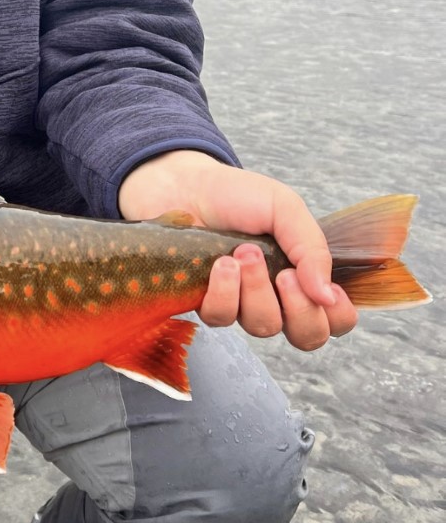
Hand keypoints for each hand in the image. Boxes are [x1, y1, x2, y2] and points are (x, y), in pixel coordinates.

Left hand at [118, 150, 358, 350]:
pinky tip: (219, 264)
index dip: (338, 315)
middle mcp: (276, 296)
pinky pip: (222, 318)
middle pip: (306, 336)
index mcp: (303, 274)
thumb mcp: (284, 208)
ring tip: (243, 253)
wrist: (184, 186)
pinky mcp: (206, 303)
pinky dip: (224, 291)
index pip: (336, 319)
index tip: (329, 292)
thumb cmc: (237, 196)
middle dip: (300, 310)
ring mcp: (241, 304)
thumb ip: (311, 249)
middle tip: (285, 275)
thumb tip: (327, 295)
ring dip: (257, 290)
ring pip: (263, 326)